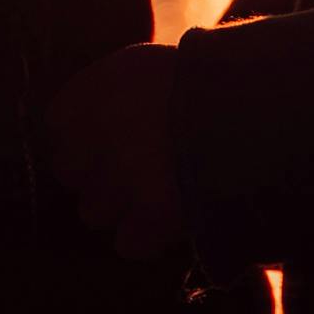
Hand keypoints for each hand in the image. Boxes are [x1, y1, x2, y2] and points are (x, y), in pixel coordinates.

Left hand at [43, 41, 186, 259]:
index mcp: (93, 90)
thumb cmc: (206, 82)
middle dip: (97, 175)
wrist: (256, 105)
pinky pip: (127, 243)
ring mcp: (119, 179)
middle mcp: (95, 134)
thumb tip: (79, 131)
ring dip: (120, 208)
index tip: (108, 141)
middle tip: (137, 169)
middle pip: (69, 173)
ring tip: (159, 193)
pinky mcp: (150, 215)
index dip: (82, 139)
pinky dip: (146, 238)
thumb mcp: (146, 69)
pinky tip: (169, 219)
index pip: (56, 126)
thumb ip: (111, 95)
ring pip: (93, 212)